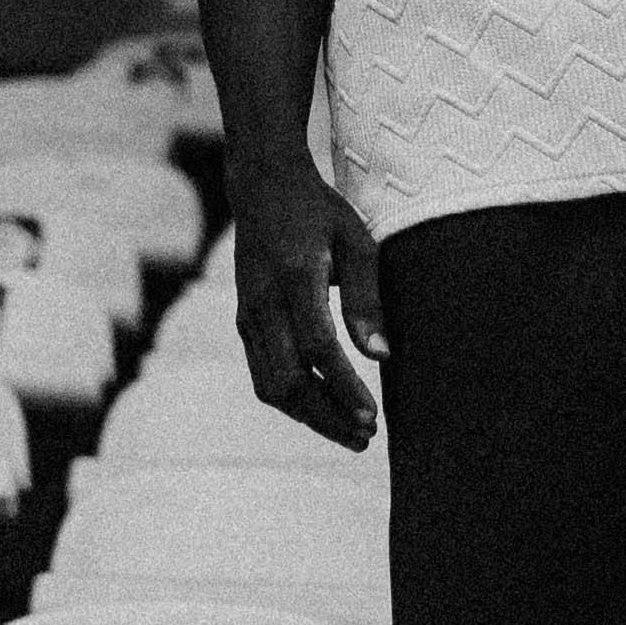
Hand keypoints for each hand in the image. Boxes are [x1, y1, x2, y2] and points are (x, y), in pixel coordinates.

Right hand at [230, 148, 385, 445]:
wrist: (261, 186)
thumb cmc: (318, 212)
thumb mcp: (356, 241)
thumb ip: (366, 298)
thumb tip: (382, 356)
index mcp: (295, 277)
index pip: (317, 347)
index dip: (344, 386)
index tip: (371, 417)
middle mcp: (263, 302)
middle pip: (288, 380)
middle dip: (327, 417)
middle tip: (366, 438)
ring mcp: (248, 315)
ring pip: (271, 386)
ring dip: (310, 416)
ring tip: (350, 432)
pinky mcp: (243, 323)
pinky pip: (263, 375)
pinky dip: (293, 400)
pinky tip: (323, 408)